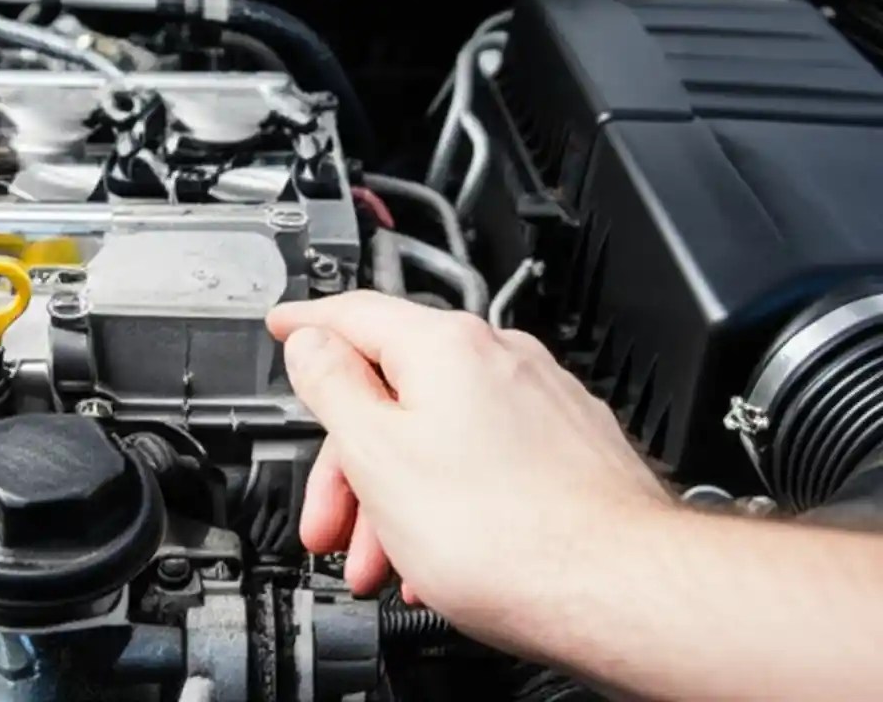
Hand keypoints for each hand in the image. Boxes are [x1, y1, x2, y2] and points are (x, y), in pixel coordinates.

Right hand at [268, 292, 670, 641]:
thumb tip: (312, 342)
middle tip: (328, 522)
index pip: (354, 314)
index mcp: (445, 347)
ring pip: (438, 436)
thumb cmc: (507, 535)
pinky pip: (483, 462)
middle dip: (350, 465)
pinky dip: (447, 502)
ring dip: (394, 499)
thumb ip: (332, 386)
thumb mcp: (377, 455)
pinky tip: (438, 557)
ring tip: (383, 562)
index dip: (306, 323)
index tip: (285, 326)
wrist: (618, 588)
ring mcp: (540, 402)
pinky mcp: (568, 446)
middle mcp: (499, 359)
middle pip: (394, 392)